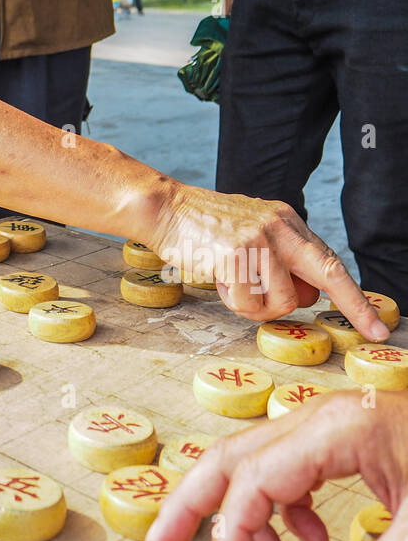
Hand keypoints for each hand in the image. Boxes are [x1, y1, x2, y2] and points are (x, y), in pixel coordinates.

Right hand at [147, 391, 407, 540]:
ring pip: (258, 455)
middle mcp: (325, 415)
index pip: (257, 477)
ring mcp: (334, 421)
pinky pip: (290, 462)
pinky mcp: (347, 435)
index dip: (232, 532)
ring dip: (243, 509)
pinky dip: (284, 504)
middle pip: (236, 452)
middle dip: (196, 499)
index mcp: (338, 428)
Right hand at [149, 182, 387, 339]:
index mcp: (287, 221)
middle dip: (356, 307)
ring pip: (282, 301)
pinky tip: (218, 281)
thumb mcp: (251, 233)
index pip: (330, 261)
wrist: (164, 209)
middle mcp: (279, 226)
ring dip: (257, 308)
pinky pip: (247, 303)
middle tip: (373, 332)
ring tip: (233, 288)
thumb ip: (280, 259)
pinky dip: (232, 302)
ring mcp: (258, 239)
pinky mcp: (235, 254)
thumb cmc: (203, 229)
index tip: (376, 323)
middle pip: (329, 274)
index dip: (356, 295)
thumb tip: (306, 296)